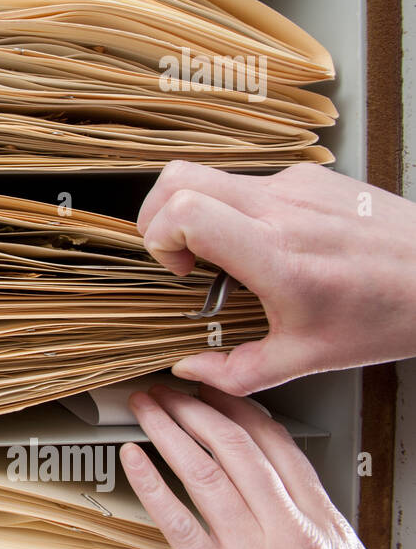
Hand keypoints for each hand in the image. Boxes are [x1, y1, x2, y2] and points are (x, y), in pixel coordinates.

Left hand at [120, 384, 408, 548]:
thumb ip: (324, 530)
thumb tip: (307, 502)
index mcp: (323, 525)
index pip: (278, 447)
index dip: (241, 411)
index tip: (216, 392)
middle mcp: (289, 532)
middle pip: (236, 449)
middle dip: (197, 410)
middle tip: (170, 391)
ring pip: (204, 475)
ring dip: (169, 432)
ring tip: (146, 409)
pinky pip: (179, 525)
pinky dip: (151, 487)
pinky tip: (132, 460)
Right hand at [137, 161, 415, 394]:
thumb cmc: (391, 311)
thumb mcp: (310, 356)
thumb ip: (238, 371)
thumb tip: (193, 370)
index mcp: (276, 255)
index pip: (185, 212)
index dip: (159, 236)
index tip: (177, 267)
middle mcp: (282, 209)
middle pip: (180, 178)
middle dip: (157, 214)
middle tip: (174, 249)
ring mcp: (296, 185)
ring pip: (212, 176)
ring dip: (200, 212)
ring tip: (225, 251)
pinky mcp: (311, 177)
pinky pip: (251, 182)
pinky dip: (240, 210)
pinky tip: (266, 242)